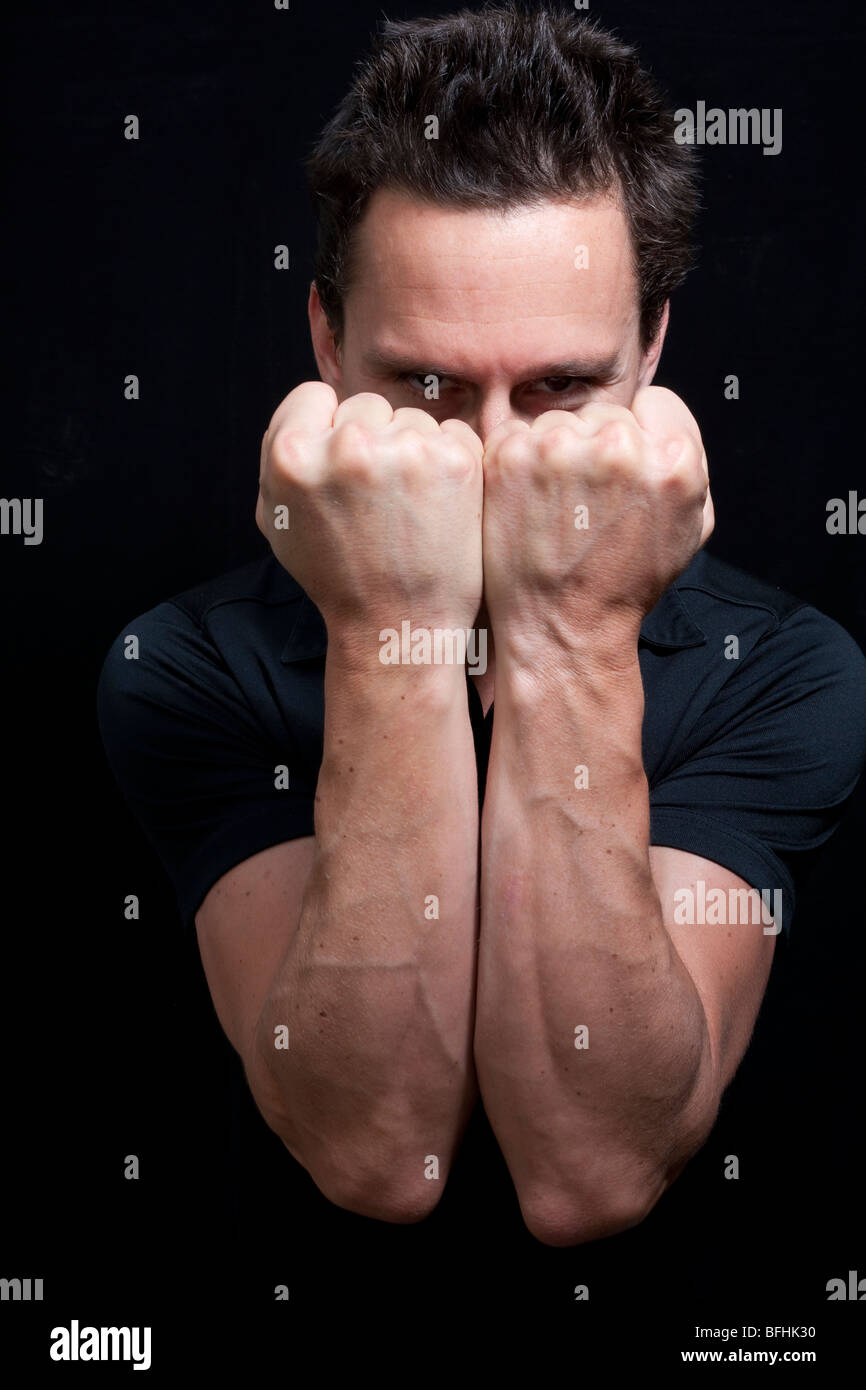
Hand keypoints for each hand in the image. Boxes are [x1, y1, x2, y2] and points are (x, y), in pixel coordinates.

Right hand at [256, 383, 483, 634]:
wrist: (396, 624)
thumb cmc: (335, 575)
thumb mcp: (277, 520)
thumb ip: (278, 458)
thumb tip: (306, 412)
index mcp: (292, 455)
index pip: (314, 396)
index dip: (327, 429)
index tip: (342, 467)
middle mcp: (346, 446)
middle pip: (365, 406)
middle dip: (372, 440)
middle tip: (377, 497)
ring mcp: (405, 451)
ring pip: (410, 419)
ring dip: (411, 451)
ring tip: (407, 507)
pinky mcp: (454, 461)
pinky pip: (451, 433)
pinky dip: (448, 462)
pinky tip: (437, 503)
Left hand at [480, 385, 713, 638]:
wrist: (562, 625)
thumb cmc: (626, 582)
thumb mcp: (689, 527)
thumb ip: (690, 461)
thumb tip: (661, 419)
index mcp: (673, 460)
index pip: (655, 404)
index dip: (641, 437)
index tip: (623, 474)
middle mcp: (619, 446)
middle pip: (605, 414)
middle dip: (596, 448)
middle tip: (586, 503)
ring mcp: (560, 447)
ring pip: (560, 422)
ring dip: (555, 454)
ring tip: (556, 509)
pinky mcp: (512, 456)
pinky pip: (517, 434)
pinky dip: (518, 462)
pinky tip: (526, 502)